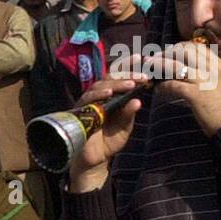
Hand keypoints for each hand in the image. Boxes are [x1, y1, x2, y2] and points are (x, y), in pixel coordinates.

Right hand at [68, 62, 147, 192]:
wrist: (93, 160)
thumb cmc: (108, 142)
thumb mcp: (124, 128)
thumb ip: (128, 115)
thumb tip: (137, 101)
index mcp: (110, 98)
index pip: (117, 78)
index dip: (126, 67)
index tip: (140, 59)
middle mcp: (97, 97)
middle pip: (108, 78)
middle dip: (125, 74)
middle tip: (142, 76)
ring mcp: (87, 104)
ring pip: (98, 86)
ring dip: (114, 83)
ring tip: (130, 84)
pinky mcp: (78, 112)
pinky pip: (86, 100)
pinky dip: (97, 95)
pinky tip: (108, 94)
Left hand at [143, 41, 220, 137]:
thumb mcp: (220, 83)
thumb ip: (207, 74)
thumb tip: (187, 70)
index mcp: (219, 65)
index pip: (196, 47)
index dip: (178, 47)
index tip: (168, 52)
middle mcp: (212, 69)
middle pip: (185, 51)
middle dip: (167, 53)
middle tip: (155, 59)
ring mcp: (204, 81)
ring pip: (176, 65)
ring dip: (159, 65)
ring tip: (149, 68)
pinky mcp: (196, 95)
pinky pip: (173, 85)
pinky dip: (163, 86)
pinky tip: (157, 89)